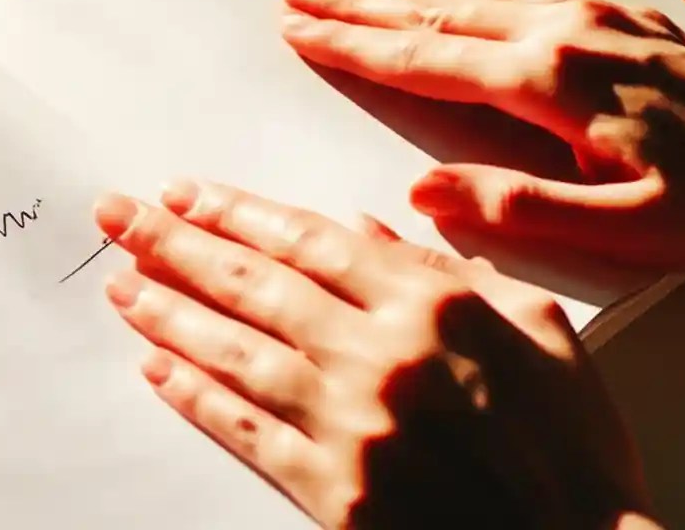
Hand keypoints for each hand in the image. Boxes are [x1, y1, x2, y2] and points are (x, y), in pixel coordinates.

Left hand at [94, 182, 655, 528]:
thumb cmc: (568, 443)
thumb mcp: (534, 328)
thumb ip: (444, 270)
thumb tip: (363, 226)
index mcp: (434, 305)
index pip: (307, 239)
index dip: (235, 211)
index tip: (183, 191)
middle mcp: (382, 357)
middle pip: (254, 284)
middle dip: (175, 244)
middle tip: (116, 218)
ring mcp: (351, 427)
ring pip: (235, 352)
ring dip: (168, 314)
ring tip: (119, 284)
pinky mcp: (332, 491)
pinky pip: (244, 433)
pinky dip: (194, 397)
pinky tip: (153, 368)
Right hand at [281, 0, 684, 267]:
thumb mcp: (625, 229)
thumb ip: (519, 208)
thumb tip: (427, 191)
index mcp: (550, 83)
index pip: (422, 59)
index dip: (350, 45)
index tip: (296, 30)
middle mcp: (562, 34)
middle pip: (431, 13)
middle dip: (354, 3)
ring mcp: (591, 19)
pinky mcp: (617, 19)